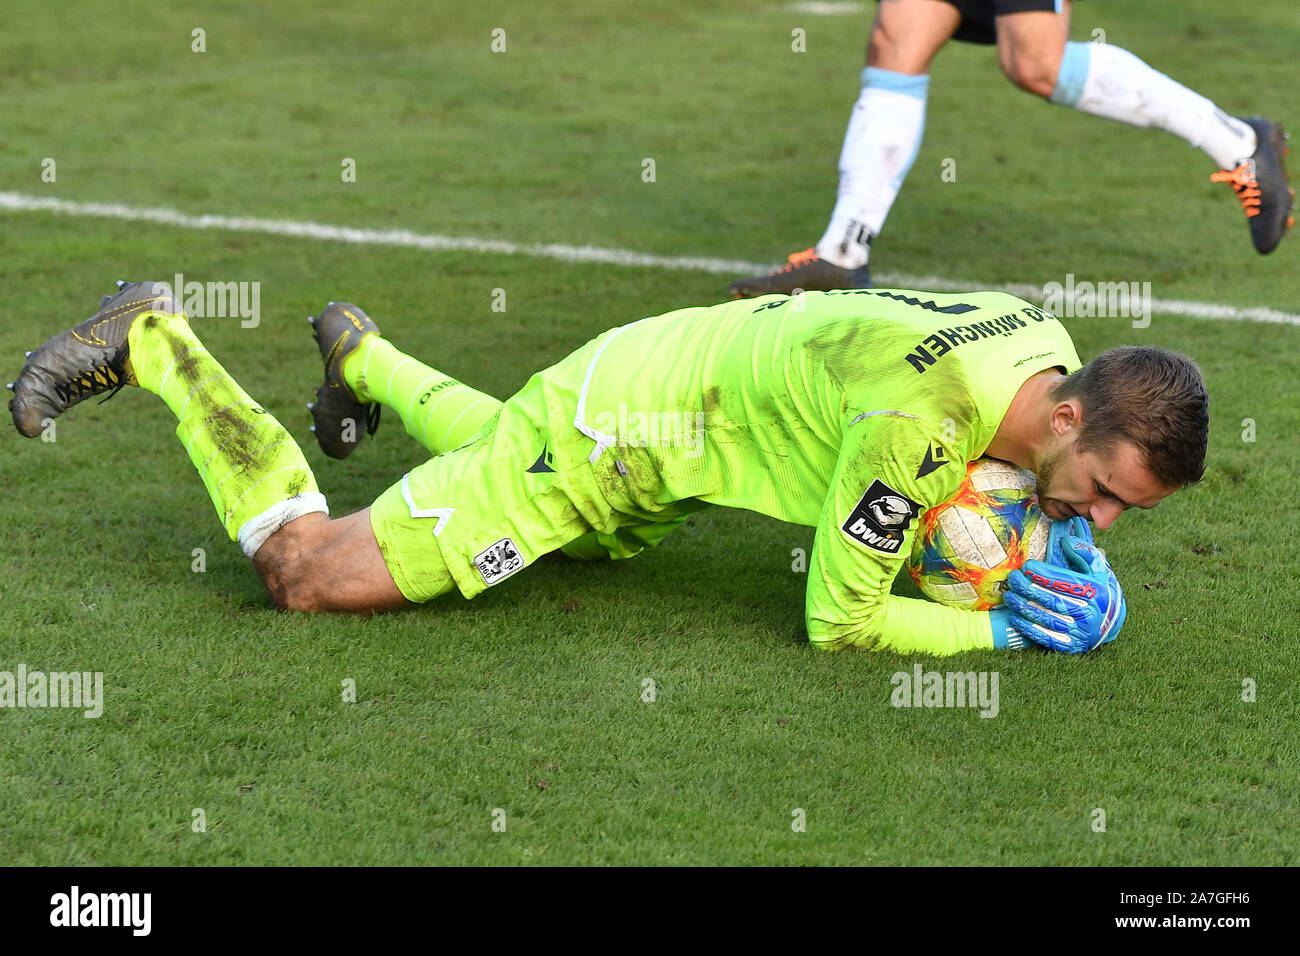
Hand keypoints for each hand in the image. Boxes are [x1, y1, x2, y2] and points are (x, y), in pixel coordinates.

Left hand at [1004, 522, 1125, 653]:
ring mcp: (1080, 633)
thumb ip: (1085, 553)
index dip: (1044, 574)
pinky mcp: (1072, 646)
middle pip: (1053, 601)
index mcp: (1096, 593)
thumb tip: (1067, 540)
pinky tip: (1015, 618)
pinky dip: (1029, 629)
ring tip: (1009, 596)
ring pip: (1048, 620)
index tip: (1026, 566)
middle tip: (1012, 578)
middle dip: (1029, 589)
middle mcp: (1090, 615)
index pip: (1066, 583)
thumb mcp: (1098, 569)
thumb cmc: (1099, 588)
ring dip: (1025, 608)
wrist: (1111, 621)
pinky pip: (1047, 639)